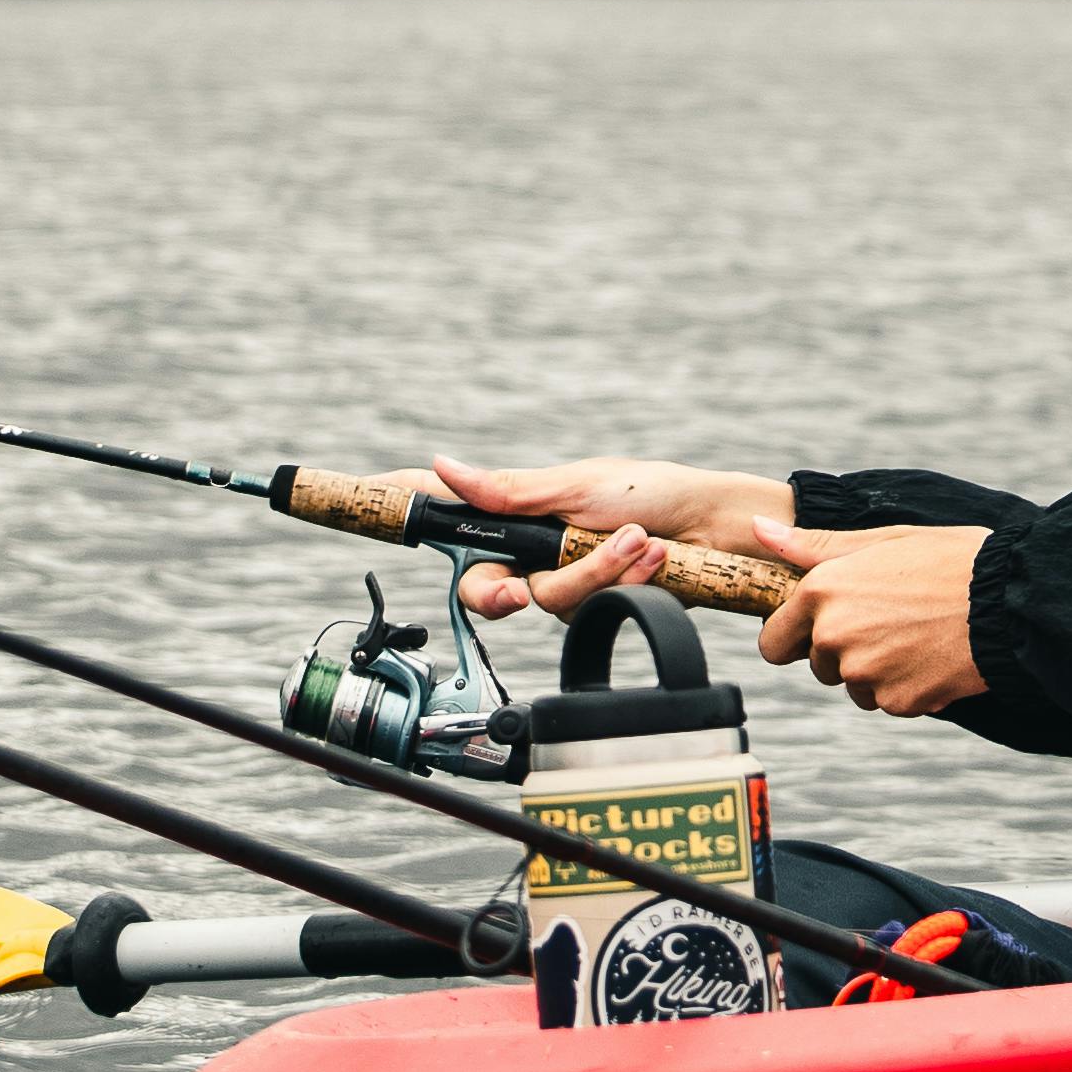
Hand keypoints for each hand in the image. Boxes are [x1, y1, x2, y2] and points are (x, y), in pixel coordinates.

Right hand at [425, 454, 790, 623]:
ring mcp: (564, 581)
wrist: (717, 528)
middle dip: (497, 593)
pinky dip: (625, 577)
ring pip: (548, 600)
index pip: (448, 512)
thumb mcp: (576, 486)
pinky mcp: (598, 607)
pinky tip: (653, 555)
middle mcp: (532, 550)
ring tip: (638, 538)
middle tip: (512, 592)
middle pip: (483, 589)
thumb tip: (441, 464)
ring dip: (598, 568)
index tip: (353, 490)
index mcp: (520, 511)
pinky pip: (591, 607)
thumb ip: (507, 491)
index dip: (400, 508)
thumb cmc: (651, 490)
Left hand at [747, 516, 986, 719]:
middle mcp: (834, 637)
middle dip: (843, 650)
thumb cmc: (950, 559)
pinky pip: (889, 701)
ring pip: (854, 684)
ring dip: (877, 669)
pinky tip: (933, 656)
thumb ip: (815, 544)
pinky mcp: (897, 703)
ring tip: (917, 635)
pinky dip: (907, 686)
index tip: (827, 624)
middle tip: (890, 619)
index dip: (797, 635)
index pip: (773, 642)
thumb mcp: (882, 539)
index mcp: (822, 592)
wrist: (1011, 600)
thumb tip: (758, 529)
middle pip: (818, 665)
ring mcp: (865, 674)